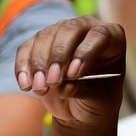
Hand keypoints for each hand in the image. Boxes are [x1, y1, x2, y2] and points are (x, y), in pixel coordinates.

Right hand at [15, 15, 126, 129]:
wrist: (80, 107)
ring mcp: (61, 32)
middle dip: (58, 56)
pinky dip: (23, 67)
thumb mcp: (98, 99)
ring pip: (44, 37)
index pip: (99, 36)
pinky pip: (26, 49)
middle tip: (53, 81)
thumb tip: (65, 88)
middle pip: (69, 30)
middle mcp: (86, 28)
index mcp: (112, 37)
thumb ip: (84, 90)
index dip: (85, 52)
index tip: (73, 75)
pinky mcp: (40, 44)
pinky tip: (26, 85)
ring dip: (39, 64)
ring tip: (40, 89)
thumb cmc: (98, 100)